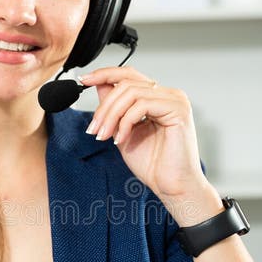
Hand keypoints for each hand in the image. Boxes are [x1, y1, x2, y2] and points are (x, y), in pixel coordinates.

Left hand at [79, 66, 207, 208]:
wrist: (171, 187)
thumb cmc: (153, 164)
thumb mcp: (124, 131)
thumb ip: (114, 109)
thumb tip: (98, 85)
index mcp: (158, 98)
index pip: (129, 75)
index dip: (105, 74)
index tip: (83, 80)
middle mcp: (169, 95)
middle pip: (127, 83)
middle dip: (104, 106)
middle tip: (94, 128)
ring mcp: (175, 100)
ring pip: (131, 92)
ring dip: (111, 115)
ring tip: (104, 136)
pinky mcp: (178, 110)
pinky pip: (142, 105)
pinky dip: (125, 122)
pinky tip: (121, 139)